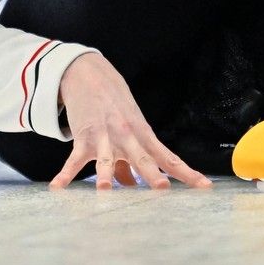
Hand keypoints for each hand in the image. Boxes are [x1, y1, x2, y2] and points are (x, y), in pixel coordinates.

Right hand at [49, 53, 211, 189]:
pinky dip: (66, 173)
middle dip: (152, 174)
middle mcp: (128, 135)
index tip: (205, 186)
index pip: (169, 157)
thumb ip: (132, 159)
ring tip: (105, 190)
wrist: (90, 74)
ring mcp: (106, 135)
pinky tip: (58, 187)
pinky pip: (75, 158)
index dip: (187, 173)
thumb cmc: (114, 104)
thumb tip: (132, 184)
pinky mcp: (84, 135)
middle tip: (162, 189)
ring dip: (106, 173)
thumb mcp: (130, 128)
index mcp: (144, 134)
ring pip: (107, 157)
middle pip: (143, 158)